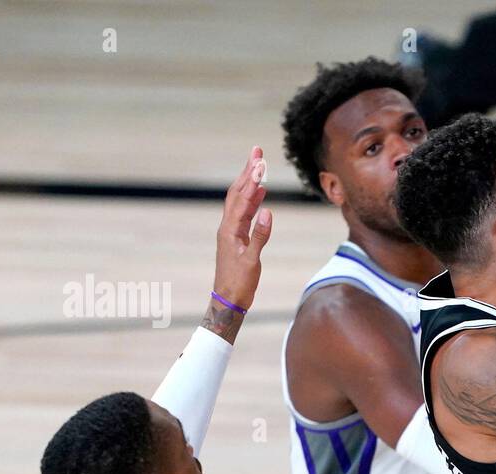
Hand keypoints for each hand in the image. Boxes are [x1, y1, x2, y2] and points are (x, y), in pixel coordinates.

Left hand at [213, 146, 272, 312]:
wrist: (228, 299)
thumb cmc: (239, 282)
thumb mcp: (251, 261)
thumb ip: (259, 236)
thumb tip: (267, 212)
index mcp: (229, 230)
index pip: (241, 198)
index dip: (251, 179)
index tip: (259, 160)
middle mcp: (228, 226)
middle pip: (237, 192)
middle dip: (247, 171)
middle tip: (256, 151)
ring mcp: (231, 231)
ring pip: (240, 201)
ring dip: (250, 183)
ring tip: (259, 166)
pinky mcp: (237, 237)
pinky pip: (244, 213)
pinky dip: (252, 200)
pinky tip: (260, 193)